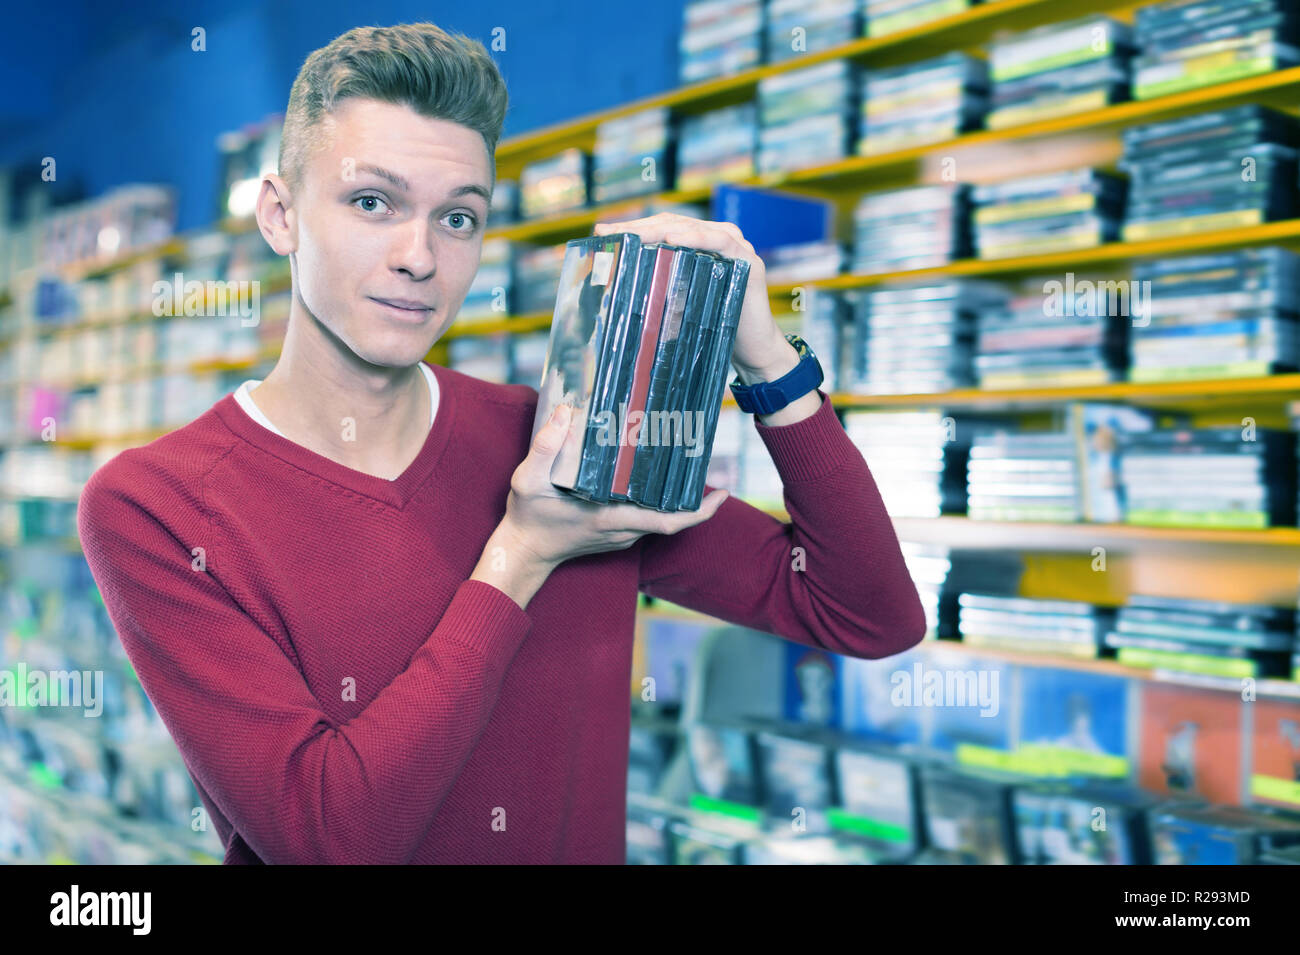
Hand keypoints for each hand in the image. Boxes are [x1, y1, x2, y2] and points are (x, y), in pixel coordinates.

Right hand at [501, 401, 729, 568]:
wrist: (523, 551)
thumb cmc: (528, 518)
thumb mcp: (528, 480)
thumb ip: (545, 447)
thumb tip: (564, 412)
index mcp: (609, 518)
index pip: (666, 522)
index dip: (698, 512)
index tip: (722, 495)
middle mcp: (621, 531)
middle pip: (671, 518)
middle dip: (694, 498)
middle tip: (708, 464)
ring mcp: (619, 536)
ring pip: (658, 519)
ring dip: (675, 500)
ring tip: (688, 468)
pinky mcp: (614, 535)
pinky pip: (646, 521)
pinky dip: (657, 504)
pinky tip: (656, 481)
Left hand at [592, 212, 795, 382]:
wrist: (752, 353)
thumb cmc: (711, 329)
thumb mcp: (678, 302)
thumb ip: (659, 285)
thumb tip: (612, 282)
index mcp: (702, 243)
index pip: (663, 227)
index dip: (633, 227)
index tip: (602, 232)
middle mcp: (720, 239)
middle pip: (674, 223)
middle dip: (640, 226)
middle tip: (611, 231)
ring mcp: (738, 248)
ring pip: (694, 228)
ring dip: (661, 229)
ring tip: (635, 233)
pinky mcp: (750, 262)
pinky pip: (721, 242)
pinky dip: (696, 238)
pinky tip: (673, 237)